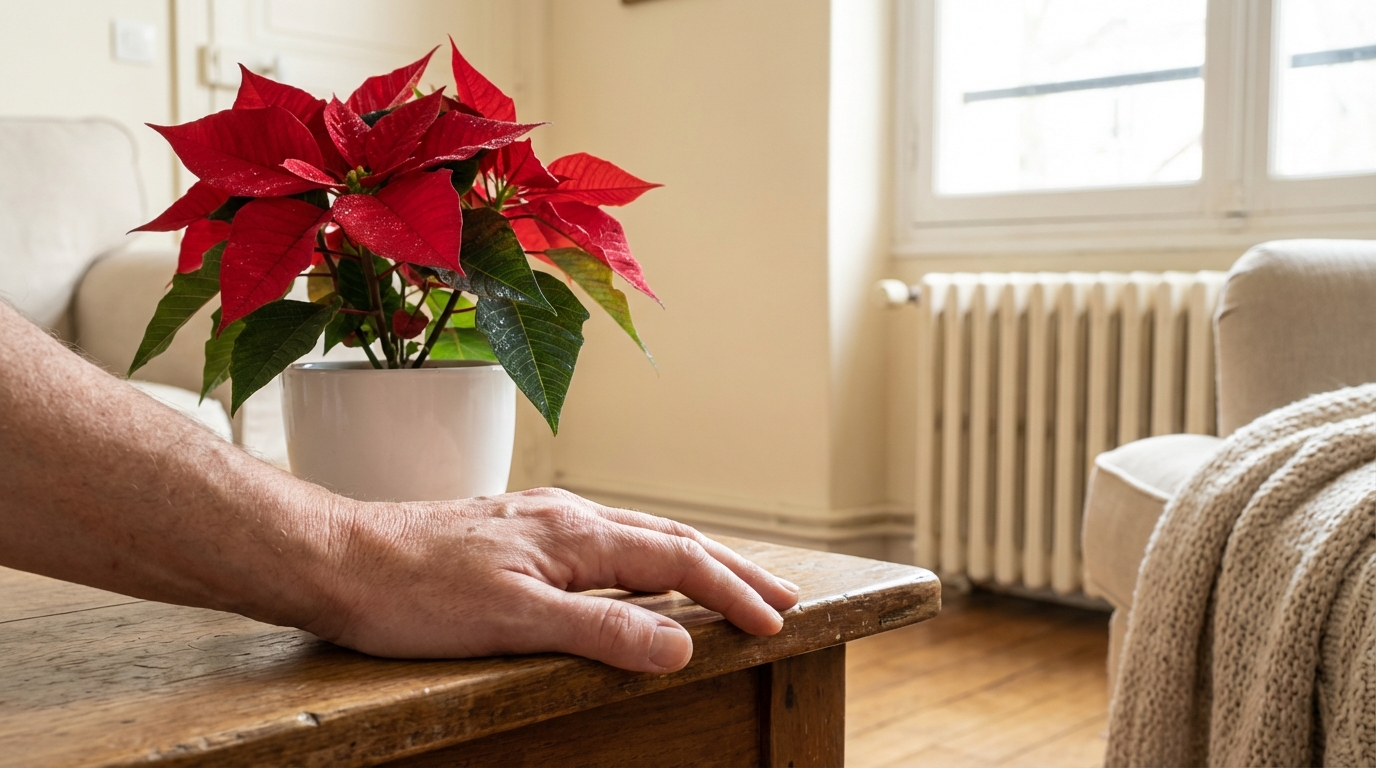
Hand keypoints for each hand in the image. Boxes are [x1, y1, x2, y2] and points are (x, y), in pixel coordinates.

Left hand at [314, 488, 800, 672]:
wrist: (341, 558)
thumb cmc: (416, 592)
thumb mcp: (514, 621)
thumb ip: (601, 632)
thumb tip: (681, 645)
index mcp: (578, 534)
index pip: (679, 561)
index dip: (731, 592)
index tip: (775, 622)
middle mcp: (569, 516)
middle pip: (672, 539)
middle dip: (732, 569)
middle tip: (782, 596)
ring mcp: (544, 520)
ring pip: (640, 537)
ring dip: (694, 562)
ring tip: (729, 583)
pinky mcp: (520, 533)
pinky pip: (608, 542)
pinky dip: (649, 560)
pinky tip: (639, 576)